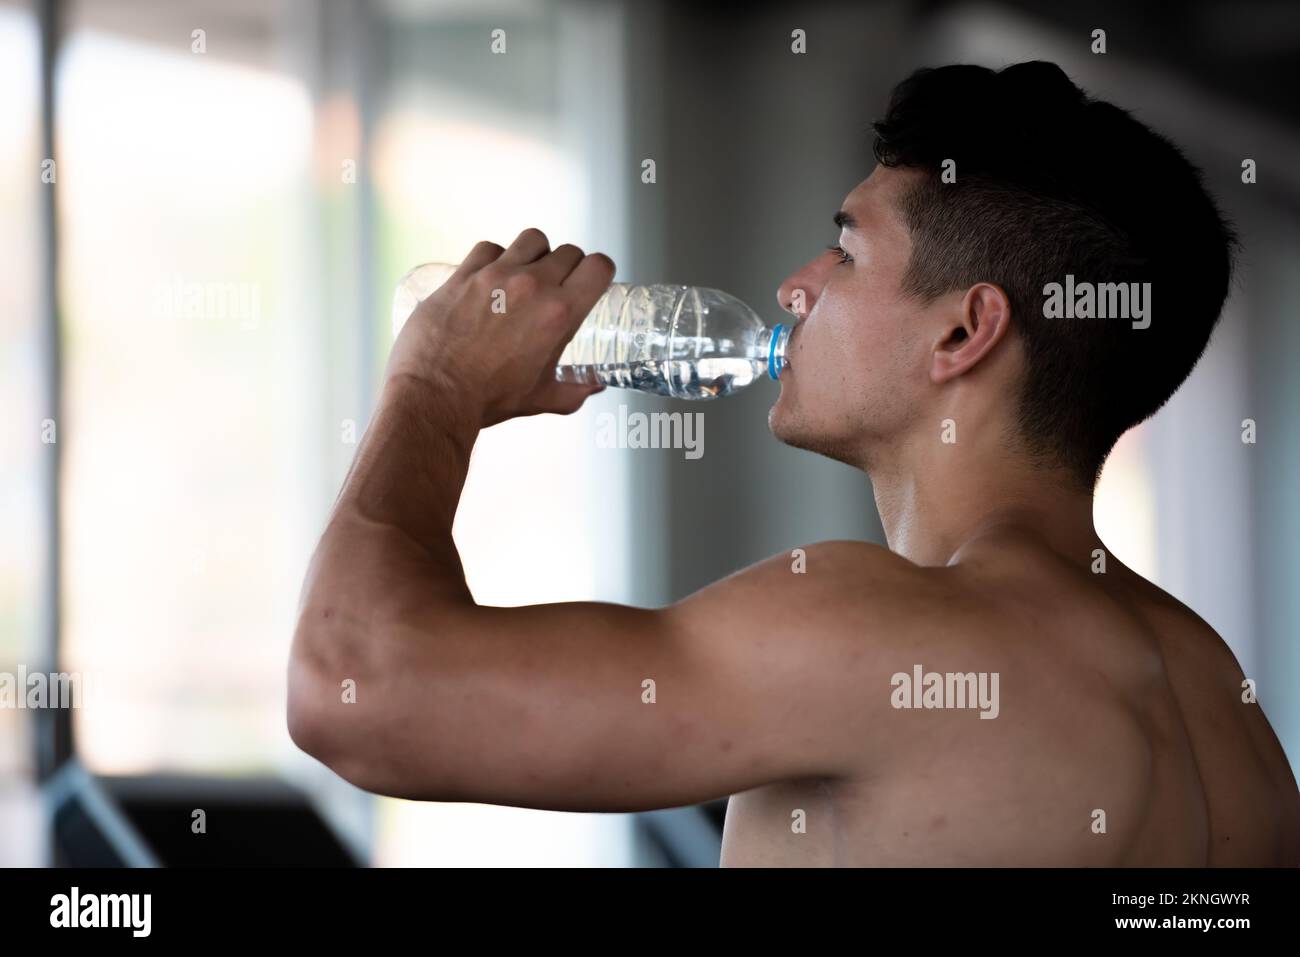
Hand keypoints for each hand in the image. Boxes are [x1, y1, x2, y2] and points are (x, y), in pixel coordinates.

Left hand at [384, 228, 614, 427]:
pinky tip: (491, 277)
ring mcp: (496, 275)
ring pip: (532, 240)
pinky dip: (494, 258)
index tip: (592, 279)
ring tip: (526, 273)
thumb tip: (591, 388)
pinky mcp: (464, 274)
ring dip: (536, 254)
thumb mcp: (541, 398)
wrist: (436, 395)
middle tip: (557, 285)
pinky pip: (489, 247)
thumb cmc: (487, 398)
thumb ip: (573, 391)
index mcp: (559, 315)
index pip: (597, 268)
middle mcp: (532, 287)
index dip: (600, 271)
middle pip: (568, 251)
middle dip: (568, 267)